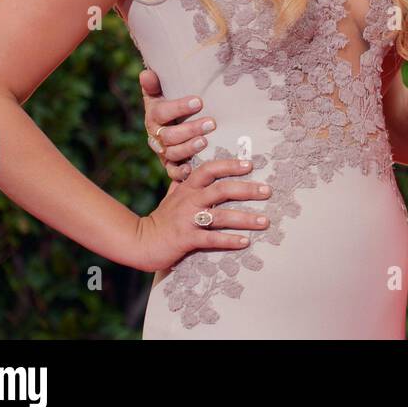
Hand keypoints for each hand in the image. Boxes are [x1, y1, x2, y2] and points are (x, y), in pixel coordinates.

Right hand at [130, 158, 270, 272]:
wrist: (139, 241)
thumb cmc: (162, 217)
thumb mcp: (173, 195)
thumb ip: (186, 182)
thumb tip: (195, 167)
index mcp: (188, 188)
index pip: (210, 170)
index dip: (230, 165)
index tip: (250, 164)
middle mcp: (190, 201)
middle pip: (222, 190)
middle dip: (247, 189)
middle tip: (267, 191)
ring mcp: (188, 220)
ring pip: (221, 216)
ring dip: (245, 218)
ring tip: (265, 221)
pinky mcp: (186, 240)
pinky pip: (211, 239)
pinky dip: (229, 240)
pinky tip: (245, 242)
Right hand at [141, 68, 213, 180]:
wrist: (170, 127)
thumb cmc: (171, 107)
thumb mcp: (162, 94)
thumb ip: (155, 85)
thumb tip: (146, 73)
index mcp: (154, 115)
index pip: (162, 111)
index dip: (179, 107)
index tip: (199, 101)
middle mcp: (156, 134)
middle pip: (169, 135)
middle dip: (190, 129)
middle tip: (211, 123)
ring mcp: (163, 151)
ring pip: (172, 153)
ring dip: (188, 148)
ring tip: (205, 142)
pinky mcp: (170, 165)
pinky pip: (172, 172)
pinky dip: (180, 172)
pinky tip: (190, 170)